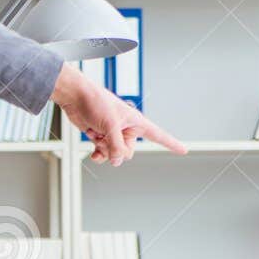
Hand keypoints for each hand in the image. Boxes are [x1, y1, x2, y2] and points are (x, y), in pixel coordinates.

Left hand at [50, 61, 187, 163]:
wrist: (75, 96)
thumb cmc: (95, 102)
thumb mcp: (110, 126)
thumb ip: (116, 146)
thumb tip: (118, 162)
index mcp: (136, 121)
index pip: (158, 135)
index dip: (171, 143)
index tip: (184, 150)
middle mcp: (127, 129)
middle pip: (128, 152)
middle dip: (116, 150)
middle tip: (107, 137)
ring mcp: (114, 134)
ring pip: (115, 155)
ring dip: (105, 151)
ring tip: (97, 138)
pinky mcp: (101, 137)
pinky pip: (105, 154)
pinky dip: (99, 155)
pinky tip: (94, 152)